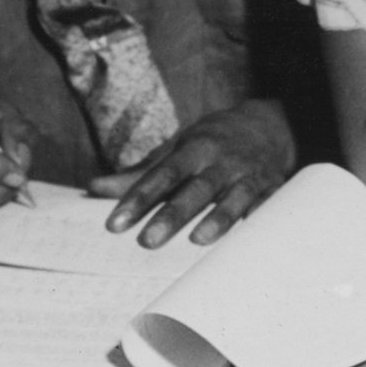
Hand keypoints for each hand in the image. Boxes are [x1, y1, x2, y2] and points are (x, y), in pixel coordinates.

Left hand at [90, 101, 296, 247]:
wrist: (268, 125)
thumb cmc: (211, 142)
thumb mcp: (175, 149)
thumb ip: (139, 173)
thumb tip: (94, 188)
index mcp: (194, 149)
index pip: (161, 175)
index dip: (138, 199)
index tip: (115, 224)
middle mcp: (220, 162)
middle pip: (195, 190)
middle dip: (172, 215)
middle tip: (147, 241)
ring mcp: (248, 175)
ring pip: (233, 199)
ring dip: (217, 219)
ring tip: (197, 241)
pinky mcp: (271, 189)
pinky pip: (267, 206)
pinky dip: (259, 219)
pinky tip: (248, 238)